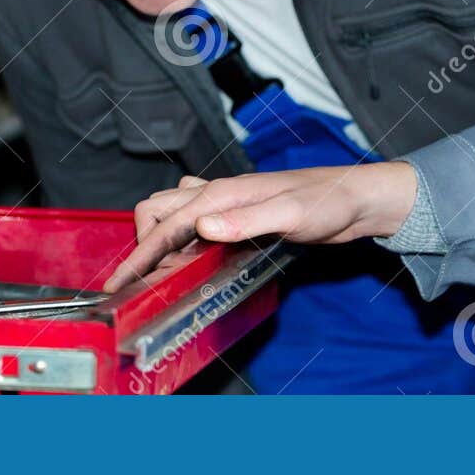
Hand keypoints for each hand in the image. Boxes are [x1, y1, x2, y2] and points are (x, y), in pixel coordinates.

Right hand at [101, 161, 417, 290]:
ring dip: (161, 238)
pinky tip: (192, 259)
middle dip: (142, 243)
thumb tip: (202, 227)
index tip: (120, 281)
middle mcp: (220, 195)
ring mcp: (229, 205)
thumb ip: (246, 221)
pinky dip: (183, 237)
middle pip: (159, 210)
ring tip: (160, 275)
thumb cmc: (327, 201)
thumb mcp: (290, 213)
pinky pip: (196, 221)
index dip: (140, 252)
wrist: (354, 198)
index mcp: (223, 193)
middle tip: (141, 280)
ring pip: (174, 213)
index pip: (166, 222)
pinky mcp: (240, 217)